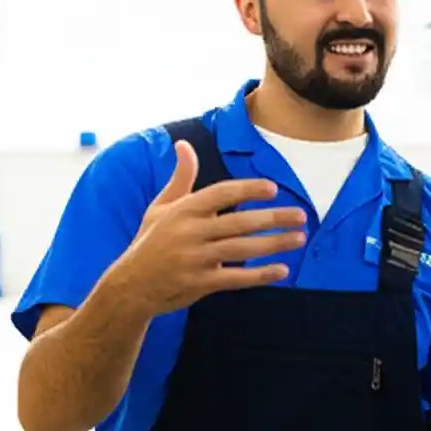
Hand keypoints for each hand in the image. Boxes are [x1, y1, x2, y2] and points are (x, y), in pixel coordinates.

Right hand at [106, 139, 307, 317]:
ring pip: (242, 250)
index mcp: (183, 210)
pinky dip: (260, 275)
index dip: (248, 189)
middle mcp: (189, 233)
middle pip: (239, 223)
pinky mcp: (199, 284)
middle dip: (273, 218)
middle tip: (301, 215)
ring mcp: (195, 260)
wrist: (129, 287)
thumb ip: (181, 177)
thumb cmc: (150, 241)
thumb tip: (183, 144)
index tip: (273, 188)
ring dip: (274, 244)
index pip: (221, 194)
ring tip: (299, 238)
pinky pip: (236, 279)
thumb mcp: (160, 207)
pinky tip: (282, 270)